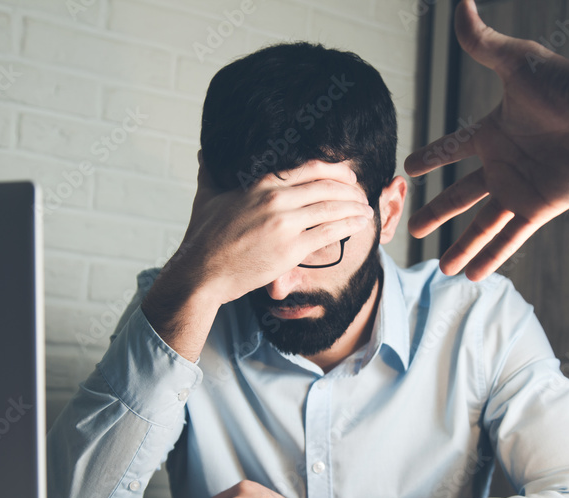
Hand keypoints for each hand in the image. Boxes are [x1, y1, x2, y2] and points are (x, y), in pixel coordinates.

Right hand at [142, 159, 373, 358]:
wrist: (202, 271)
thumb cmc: (203, 237)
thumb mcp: (207, 197)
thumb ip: (210, 173)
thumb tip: (203, 155)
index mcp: (261, 184)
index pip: (310, 169)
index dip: (335, 171)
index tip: (348, 176)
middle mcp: (275, 199)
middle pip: (326, 186)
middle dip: (350, 189)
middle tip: (362, 194)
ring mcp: (284, 223)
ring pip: (332, 208)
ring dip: (354, 207)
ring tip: (366, 209)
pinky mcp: (291, 248)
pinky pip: (329, 232)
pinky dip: (349, 226)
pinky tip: (360, 224)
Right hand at [404, 0, 568, 280]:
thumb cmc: (566, 86)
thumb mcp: (516, 63)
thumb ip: (483, 42)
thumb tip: (461, 2)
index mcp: (493, 132)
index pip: (453, 148)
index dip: (430, 157)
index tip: (408, 167)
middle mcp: (503, 164)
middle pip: (461, 195)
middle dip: (436, 212)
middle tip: (412, 228)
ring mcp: (520, 189)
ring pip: (482, 224)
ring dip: (462, 245)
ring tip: (443, 267)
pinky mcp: (539, 208)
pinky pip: (510, 237)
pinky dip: (493, 256)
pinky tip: (474, 274)